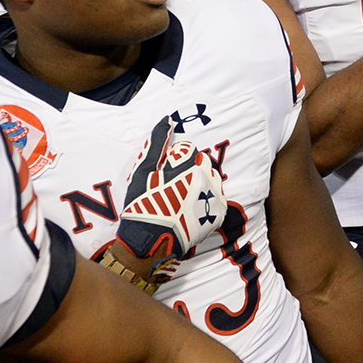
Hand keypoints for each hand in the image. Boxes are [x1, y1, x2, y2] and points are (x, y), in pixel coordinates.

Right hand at [115, 114, 229, 278]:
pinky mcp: (219, 213)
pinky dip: (206, 198)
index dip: (174, 159)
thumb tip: (166, 121)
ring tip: (181, 196)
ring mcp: (215, 196)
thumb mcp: (143, 173)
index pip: (189, 148)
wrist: (151, 242)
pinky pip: (217, 197)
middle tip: (172, 185)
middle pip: (202, 161)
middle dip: (189, 168)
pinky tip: (191, 207)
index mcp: (189, 166)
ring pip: (212, 178)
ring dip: (200, 181)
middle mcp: (207, 179)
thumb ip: (157, 144)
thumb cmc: (144, 205)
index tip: (164, 173)